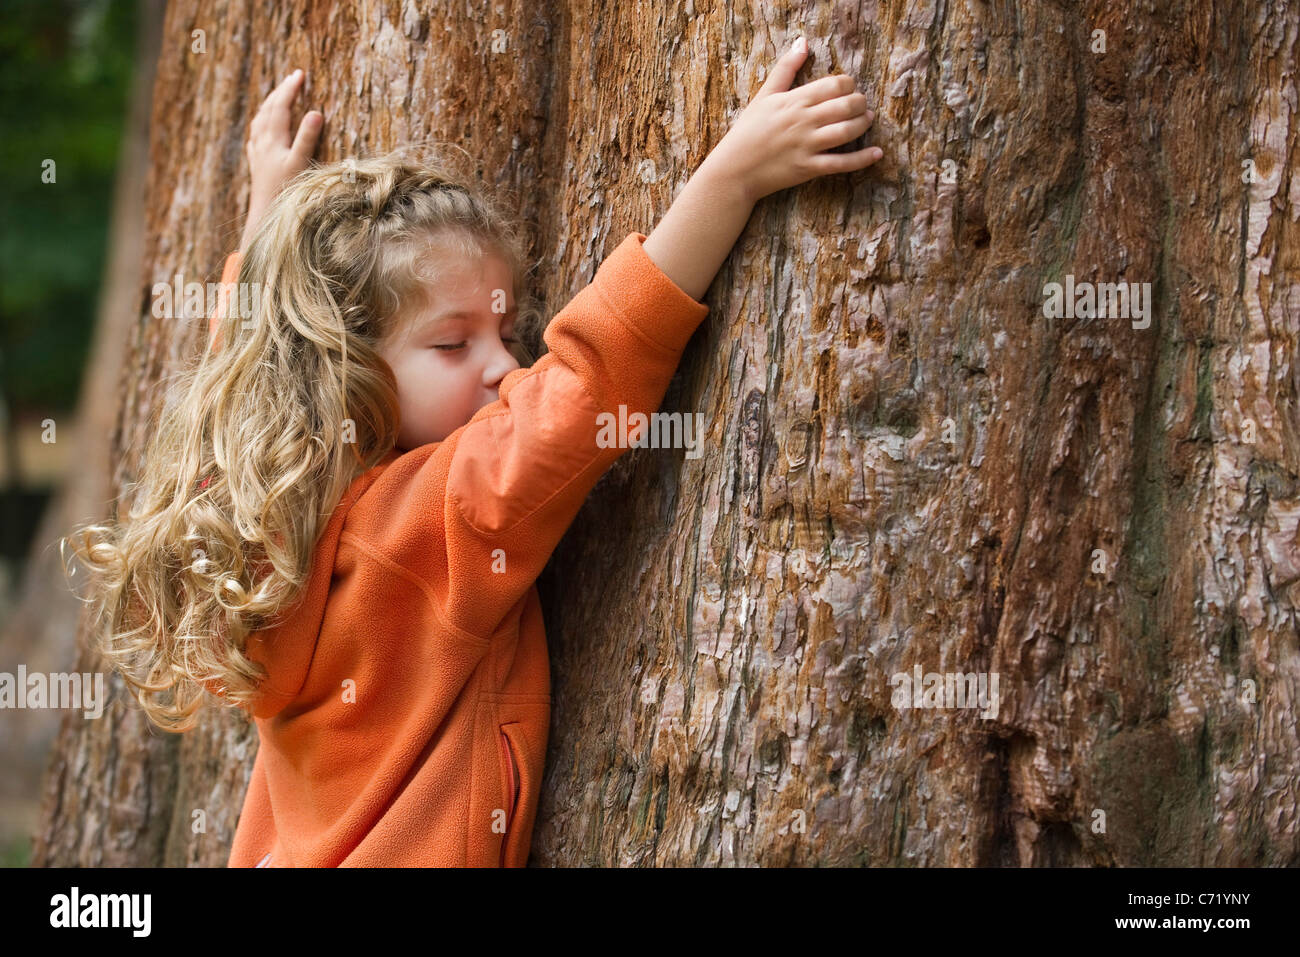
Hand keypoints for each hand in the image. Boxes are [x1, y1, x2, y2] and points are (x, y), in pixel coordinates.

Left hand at [240, 69, 322, 248]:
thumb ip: (307, 137)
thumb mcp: (300, 163)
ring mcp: (257, 152)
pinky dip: (262, 122)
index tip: (300, 74)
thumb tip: (315, 112)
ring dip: (269, 104)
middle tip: (293, 78)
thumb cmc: (285, 191)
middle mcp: (261, 142)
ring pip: (260, 120)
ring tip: (278, 95)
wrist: (265, 214)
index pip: (280, 105)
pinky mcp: (256, 163)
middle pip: (268, 108)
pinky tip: (263, 127)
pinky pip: (256, 134)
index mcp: (273, 138)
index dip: (290, 88)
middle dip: (280, 91)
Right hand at [706, 37, 882, 203]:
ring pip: (847, 131)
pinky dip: (862, 159)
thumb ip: (786, 68)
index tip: (848, 89)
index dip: (849, 84)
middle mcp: (804, 121)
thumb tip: (803, 42)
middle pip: (846, 105)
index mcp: (795, 100)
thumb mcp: (765, 95)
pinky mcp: (808, 168)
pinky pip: (842, 164)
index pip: (835, 84)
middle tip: (860, 105)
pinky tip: (876, 153)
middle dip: (860, 103)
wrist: (734, 170)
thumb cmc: (747, 131)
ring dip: (863, 124)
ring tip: (866, 120)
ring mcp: (807, 146)